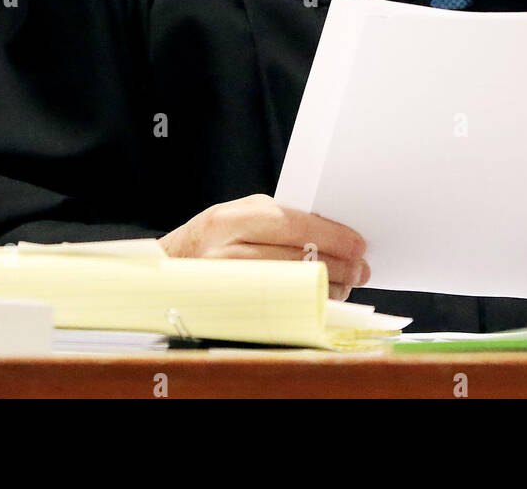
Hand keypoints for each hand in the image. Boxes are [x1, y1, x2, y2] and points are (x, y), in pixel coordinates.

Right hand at [158, 194, 369, 300]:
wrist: (164, 270)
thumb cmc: (212, 239)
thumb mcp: (238, 217)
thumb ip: (278, 220)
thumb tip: (333, 232)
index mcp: (230, 218)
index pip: (292, 223)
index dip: (331, 235)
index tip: (359, 243)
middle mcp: (222, 251)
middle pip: (294, 257)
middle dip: (337, 264)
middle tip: (361, 268)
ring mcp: (222, 284)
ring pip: (288, 285)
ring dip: (326, 286)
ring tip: (347, 284)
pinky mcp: (225, 310)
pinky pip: (275, 307)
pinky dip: (304, 302)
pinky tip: (321, 299)